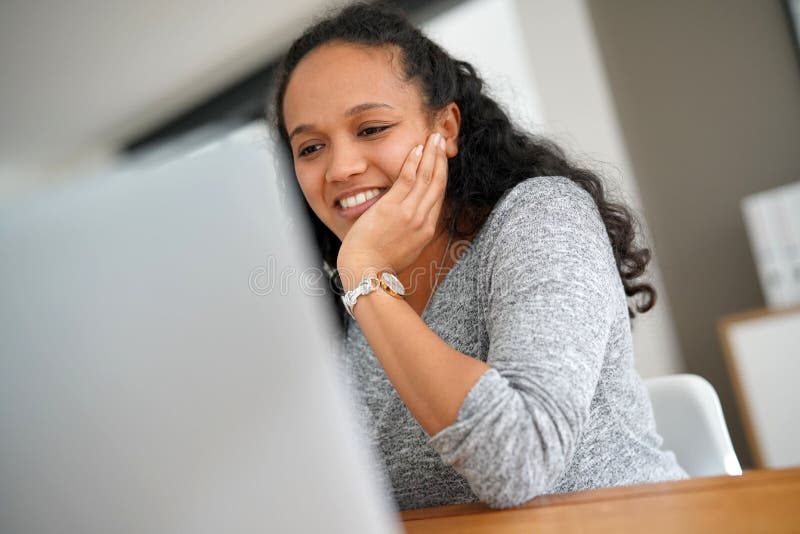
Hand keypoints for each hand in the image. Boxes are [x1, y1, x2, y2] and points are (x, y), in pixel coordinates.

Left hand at [337, 132, 448, 288]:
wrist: (366, 271)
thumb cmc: (379, 263)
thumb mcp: (404, 250)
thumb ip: (410, 233)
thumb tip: (408, 223)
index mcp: (426, 230)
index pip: (438, 197)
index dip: (441, 175)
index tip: (441, 160)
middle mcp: (423, 220)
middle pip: (437, 183)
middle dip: (441, 159)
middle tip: (442, 141)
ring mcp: (409, 213)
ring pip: (427, 177)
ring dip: (431, 154)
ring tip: (433, 138)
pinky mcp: (392, 208)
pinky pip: (408, 179)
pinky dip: (414, 162)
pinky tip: (417, 148)